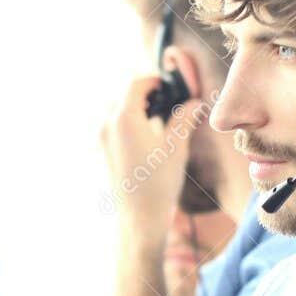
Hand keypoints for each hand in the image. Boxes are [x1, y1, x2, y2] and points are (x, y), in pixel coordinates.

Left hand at [100, 75, 187, 247]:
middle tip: (166, 102)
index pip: (136, 83)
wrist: (138, 216)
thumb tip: (195, 102)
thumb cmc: (159, 182)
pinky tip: (144, 137)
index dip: (153, 80)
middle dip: (144, 94)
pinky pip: (111, 125)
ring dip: (134, 108)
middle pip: (123, 94)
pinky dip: (126, 122)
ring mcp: (100, 138)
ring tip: (156, 120)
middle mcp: (107, 124)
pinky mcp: (100, 150)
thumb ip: (184, 119)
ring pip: (116, 109)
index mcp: (125, 118)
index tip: (168, 85)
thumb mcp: (176, 146)